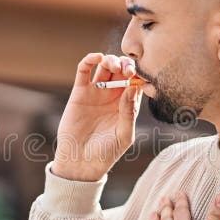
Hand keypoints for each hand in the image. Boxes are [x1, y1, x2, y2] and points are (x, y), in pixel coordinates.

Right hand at [51, 53, 147, 181]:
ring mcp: (96, 92)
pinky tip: (97, 58)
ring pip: (104, 67)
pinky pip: (84, 70)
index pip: (136, 82)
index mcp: (127, 104)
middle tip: (127, 70)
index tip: (140, 76)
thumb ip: (129, 112)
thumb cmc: (106, 153)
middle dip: (126, 65)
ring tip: (113, 66)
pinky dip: (90, 60)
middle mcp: (112, 96)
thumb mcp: (124, 135)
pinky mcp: (79, 92)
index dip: (139, 75)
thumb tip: (133, 87)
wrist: (80, 162)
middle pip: (121, 71)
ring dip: (111, 60)